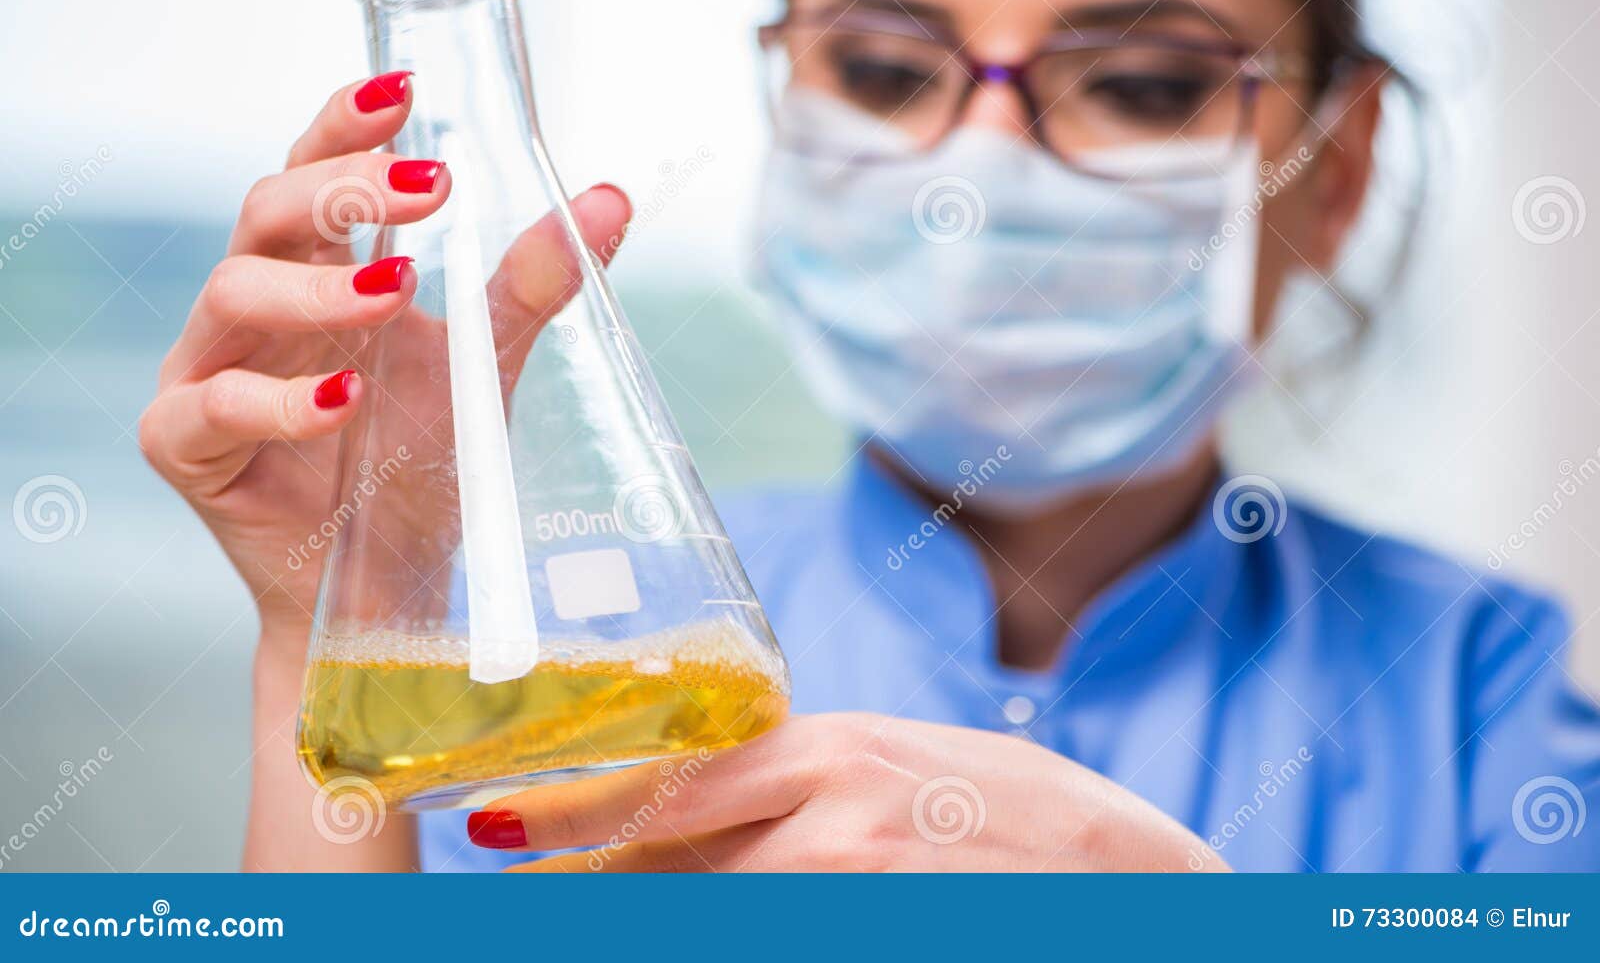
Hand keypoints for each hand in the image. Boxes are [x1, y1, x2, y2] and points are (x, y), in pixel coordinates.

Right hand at [139, 74, 630, 639]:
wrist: (390, 581)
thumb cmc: (421, 460)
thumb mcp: (485, 362)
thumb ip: (532, 281)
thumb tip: (608, 197)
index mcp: (318, 271)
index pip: (314, 172)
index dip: (344, 125)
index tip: (403, 91)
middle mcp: (255, 308)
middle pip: (267, 211)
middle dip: (342, 187)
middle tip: (430, 187)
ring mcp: (211, 370)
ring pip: (233, 291)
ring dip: (321, 290)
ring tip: (398, 290)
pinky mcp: (186, 447)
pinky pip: (215, 406)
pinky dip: (284, 402)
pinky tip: (348, 402)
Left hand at [472, 713, 1226, 871]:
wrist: (1127, 874)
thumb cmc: (1014, 807)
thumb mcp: (898, 760)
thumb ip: (799, 773)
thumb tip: (690, 794)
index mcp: (833, 749)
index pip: (670, 781)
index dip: (571, 808)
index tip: (490, 823)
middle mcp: (831, 819)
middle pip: (668, 860)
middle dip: (587, 874)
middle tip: (516, 875)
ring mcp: (853, 885)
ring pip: (707, 902)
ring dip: (650, 901)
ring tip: (596, 892)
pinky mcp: (872, 921)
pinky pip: (768, 925)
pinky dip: (722, 914)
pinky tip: (704, 905)